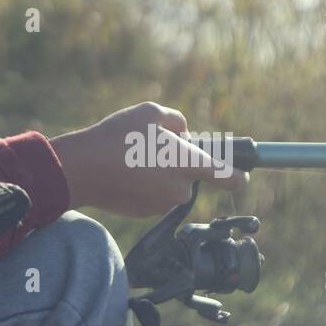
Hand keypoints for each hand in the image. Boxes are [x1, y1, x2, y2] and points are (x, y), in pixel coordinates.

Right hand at [49, 102, 248, 216]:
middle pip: (190, 175)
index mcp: (188, 163)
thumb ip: (178, 121)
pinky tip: (123, 171)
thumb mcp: (150, 112)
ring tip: (131, 157)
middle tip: (151, 147)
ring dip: (159, 173)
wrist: (82, 169)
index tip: (242, 175)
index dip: (238, 175)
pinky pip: (152, 195)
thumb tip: (183, 136)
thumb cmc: (117, 137)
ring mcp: (162, 204)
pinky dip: (143, 185)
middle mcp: (180, 188)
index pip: (227, 176)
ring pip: (170, 185)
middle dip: (177, 163)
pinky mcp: (145, 212)